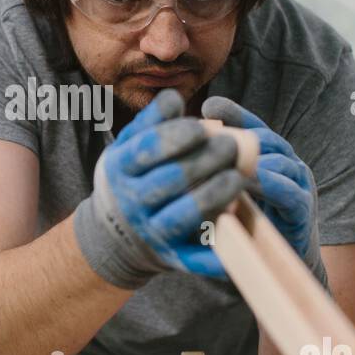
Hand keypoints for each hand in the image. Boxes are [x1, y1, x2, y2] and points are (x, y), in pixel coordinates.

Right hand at [74, 89, 244, 287]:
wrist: (114, 236)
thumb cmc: (132, 177)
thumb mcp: (130, 147)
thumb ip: (151, 123)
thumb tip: (173, 97)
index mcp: (119, 169)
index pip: (147, 149)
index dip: (177, 136)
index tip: (204, 126)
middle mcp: (131, 202)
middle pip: (170, 180)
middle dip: (204, 161)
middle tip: (233, 145)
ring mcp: (151, 232)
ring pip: (184, 215)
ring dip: (214, 195)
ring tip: (239, 177)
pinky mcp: (172, 257)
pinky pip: (196, 255)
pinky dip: (216, 246)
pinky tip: (238, 225)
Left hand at [201, 95, 323, 278]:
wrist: (277, 264)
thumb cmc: (249, 224)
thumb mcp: (229, 192)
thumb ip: (217, 170)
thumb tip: (186, 148)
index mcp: (270, 156)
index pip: (253, 127)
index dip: (234, 114)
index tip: (208, 106)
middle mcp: (288, 164)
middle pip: (265, 139)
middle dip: (238, 137)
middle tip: (210, 136)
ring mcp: (299, 185)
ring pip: (278, 161)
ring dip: (251, 159)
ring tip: (223, 159)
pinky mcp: (303, 210)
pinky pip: (288, 192)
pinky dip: (269, 185)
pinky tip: (247, 183)